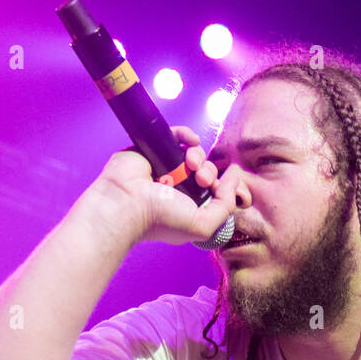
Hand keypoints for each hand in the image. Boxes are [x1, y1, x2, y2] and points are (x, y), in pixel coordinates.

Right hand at [91, 125, 243, 247]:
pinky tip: (191, 140)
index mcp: (191, 207)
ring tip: (190, 165)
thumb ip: (225, 206)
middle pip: (208, 171)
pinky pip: (179, 136)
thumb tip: (234, 179)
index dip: (223, 187)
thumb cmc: (161, 219)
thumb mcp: (202, 225)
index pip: (216, 192)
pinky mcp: (156, 150)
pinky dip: (188, 134)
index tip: (218, 188)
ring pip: (196, 154)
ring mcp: (168, 168)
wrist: (127, 203)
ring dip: (199, 156)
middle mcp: (180, 188)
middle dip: (210, 173)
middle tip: (200, 180)